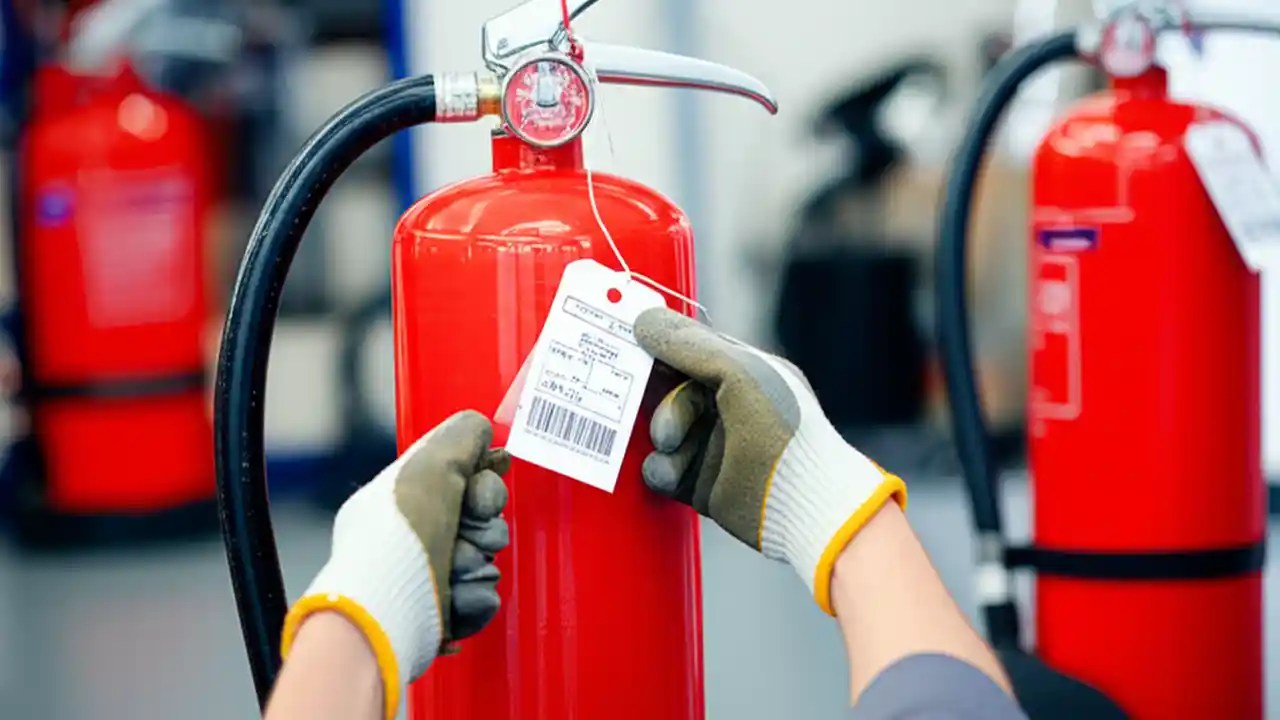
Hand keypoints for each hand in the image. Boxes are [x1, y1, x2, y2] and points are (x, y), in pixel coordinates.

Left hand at [280, 410, 509, 719]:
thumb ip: (464, 435)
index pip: (465, 478)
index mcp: (407, 496)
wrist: (387, 607)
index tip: (487, 484)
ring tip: (452, 569)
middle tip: (467, 529)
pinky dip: (474, 596)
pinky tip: (454, 595)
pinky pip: (485, 595)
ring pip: (487, 559)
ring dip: (477, 561)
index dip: (485, 482)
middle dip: (484, 526)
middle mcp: (417, 533)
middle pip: (484, 520)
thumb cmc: (400, 533)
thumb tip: (482, 428)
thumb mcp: (433, 462)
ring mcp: (431, 575)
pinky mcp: (444, 612)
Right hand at [634, 308, 905, 614]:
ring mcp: (714, 444)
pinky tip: (670, 474)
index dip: (662, 347)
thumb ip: (692, 346)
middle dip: (663, 403)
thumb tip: (645, 320)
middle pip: (671, 390)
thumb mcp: (740, 375)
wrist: (804, 505)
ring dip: (661, 438)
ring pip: (661, 429)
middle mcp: (730, 405)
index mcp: (747, 372)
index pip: (693, 349)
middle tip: (664, 421)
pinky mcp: (701, 483)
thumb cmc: (784, 431)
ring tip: (670, 448)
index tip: (629, 344)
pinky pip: (662, 468)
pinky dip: (660, 469)